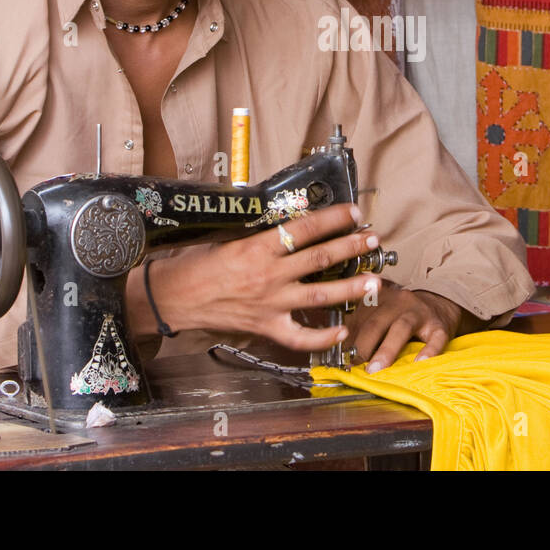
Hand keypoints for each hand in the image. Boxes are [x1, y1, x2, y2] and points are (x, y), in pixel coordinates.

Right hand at [145, 203, 382, 353]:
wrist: (175, 296)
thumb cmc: (199, 264)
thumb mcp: (229, 236)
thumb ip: (261, 231)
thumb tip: (290, 218)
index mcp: (259, 246)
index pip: (305, 228)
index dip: (333, 219)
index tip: (353, 212)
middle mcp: (269, 275)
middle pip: (320, 259)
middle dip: (351, 248)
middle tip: (372, 240)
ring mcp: (270, 303)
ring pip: (319, 296)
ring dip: (350, 288)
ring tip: (373, 281)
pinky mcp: (265, 327)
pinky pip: (299, 337)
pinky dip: (323, 338)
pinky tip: (341, 332)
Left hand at [347, 282, 465, 372]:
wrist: (439, 302)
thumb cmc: (403, 313)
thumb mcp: (381, 313)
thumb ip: (363, 327)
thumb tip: (343, 353)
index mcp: (379, 299)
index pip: (359, 318)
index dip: (348, 340)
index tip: (340, 359)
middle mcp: (398, 302)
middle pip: (376, 322)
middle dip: (363, 345)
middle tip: (354, 365)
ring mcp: (419, 313)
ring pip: (401, 328)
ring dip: (386, 350)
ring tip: (377, 368)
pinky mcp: (439, 326)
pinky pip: (435, 338)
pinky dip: (428, 351)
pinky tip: (420, 362)